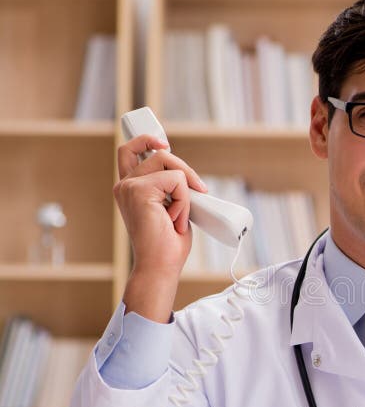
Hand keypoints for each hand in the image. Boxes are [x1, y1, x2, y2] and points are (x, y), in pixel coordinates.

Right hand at [114, 134, 206, 321]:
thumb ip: (173, 188)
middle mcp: (125, 185)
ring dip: (185, 191)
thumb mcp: (173, 208)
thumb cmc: (167, 245)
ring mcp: (129, 187)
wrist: (160, 266)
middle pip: (157, 152)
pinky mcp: (139, 191)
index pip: (130, 150)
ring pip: (170, 164)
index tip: (164, 143)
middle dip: (183, 166)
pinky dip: (184, 200)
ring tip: (179, 216)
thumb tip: (187, 174)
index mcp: (130, 188)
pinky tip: (175, 219)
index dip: (147, 140)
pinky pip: (176, 180)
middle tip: (198, 189)